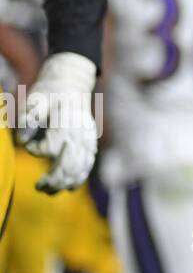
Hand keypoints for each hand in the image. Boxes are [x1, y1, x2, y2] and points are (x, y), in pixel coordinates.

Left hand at [17, 52, 98, 194]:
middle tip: (39, 186)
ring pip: (81, 167)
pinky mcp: (90, 140)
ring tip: (49, 190)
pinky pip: (89, 163)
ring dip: (66, 182)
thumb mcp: (36, 99)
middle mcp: (79, 132)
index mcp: (66, 121)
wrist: (73, 82)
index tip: (29, 146)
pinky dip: (80, 177)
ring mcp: (87, 137)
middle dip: (54, 180)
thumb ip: (29, 119)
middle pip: (70, 164)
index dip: (38, 151)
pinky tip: (70, 186)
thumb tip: (21, 142)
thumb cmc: (51, 91)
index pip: (53, 148)